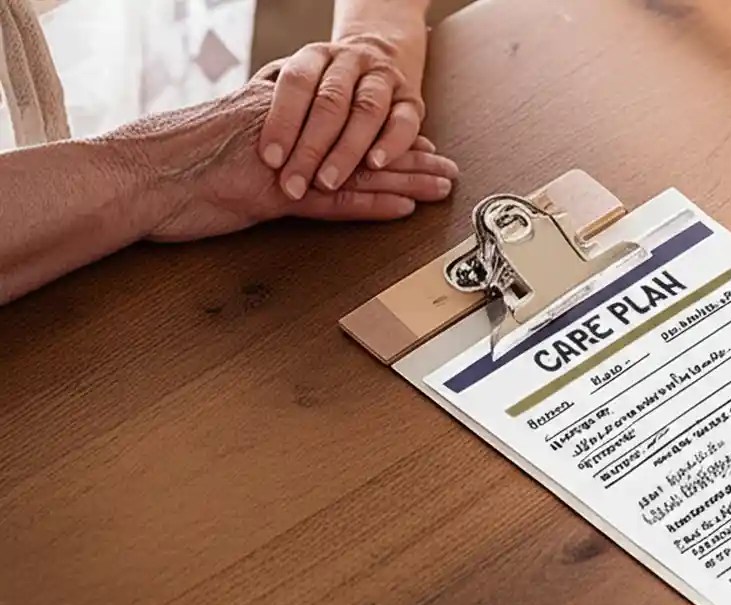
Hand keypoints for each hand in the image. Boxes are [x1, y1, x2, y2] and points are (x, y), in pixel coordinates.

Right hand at [107, 77, 456, 241]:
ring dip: (405, 180)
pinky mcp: (273, 196)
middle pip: (360, 144)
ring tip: (441, 186)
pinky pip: (332, 202)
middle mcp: (289, 134)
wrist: (132, 176)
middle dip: (407, 155)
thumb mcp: (220, 146)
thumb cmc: (165, 166)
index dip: (381, 136)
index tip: (416, 141)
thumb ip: (255, 146)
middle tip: (446, 164)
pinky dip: (370, 205)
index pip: (343, 126)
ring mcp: (284, 164)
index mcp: (277, 118)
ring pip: (357, 170)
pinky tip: (402, 208)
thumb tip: (274, 154)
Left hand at [257, 36, 429, 199]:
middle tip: (294, 183)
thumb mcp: (295, 84)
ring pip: (367, 111)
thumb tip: (240, 140)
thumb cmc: (322, 87)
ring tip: (329, 182)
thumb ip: (273, 104)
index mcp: (315, 56)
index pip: (295, 83)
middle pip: (330, 102)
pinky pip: (405, 123)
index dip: (282, 120)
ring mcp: (384, 80)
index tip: (270, 159)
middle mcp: (350, 62)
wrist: (377, 59)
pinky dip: (391, 145)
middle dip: (311, 147)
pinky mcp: (412, 102)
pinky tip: (376, 165)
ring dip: (347, 150)